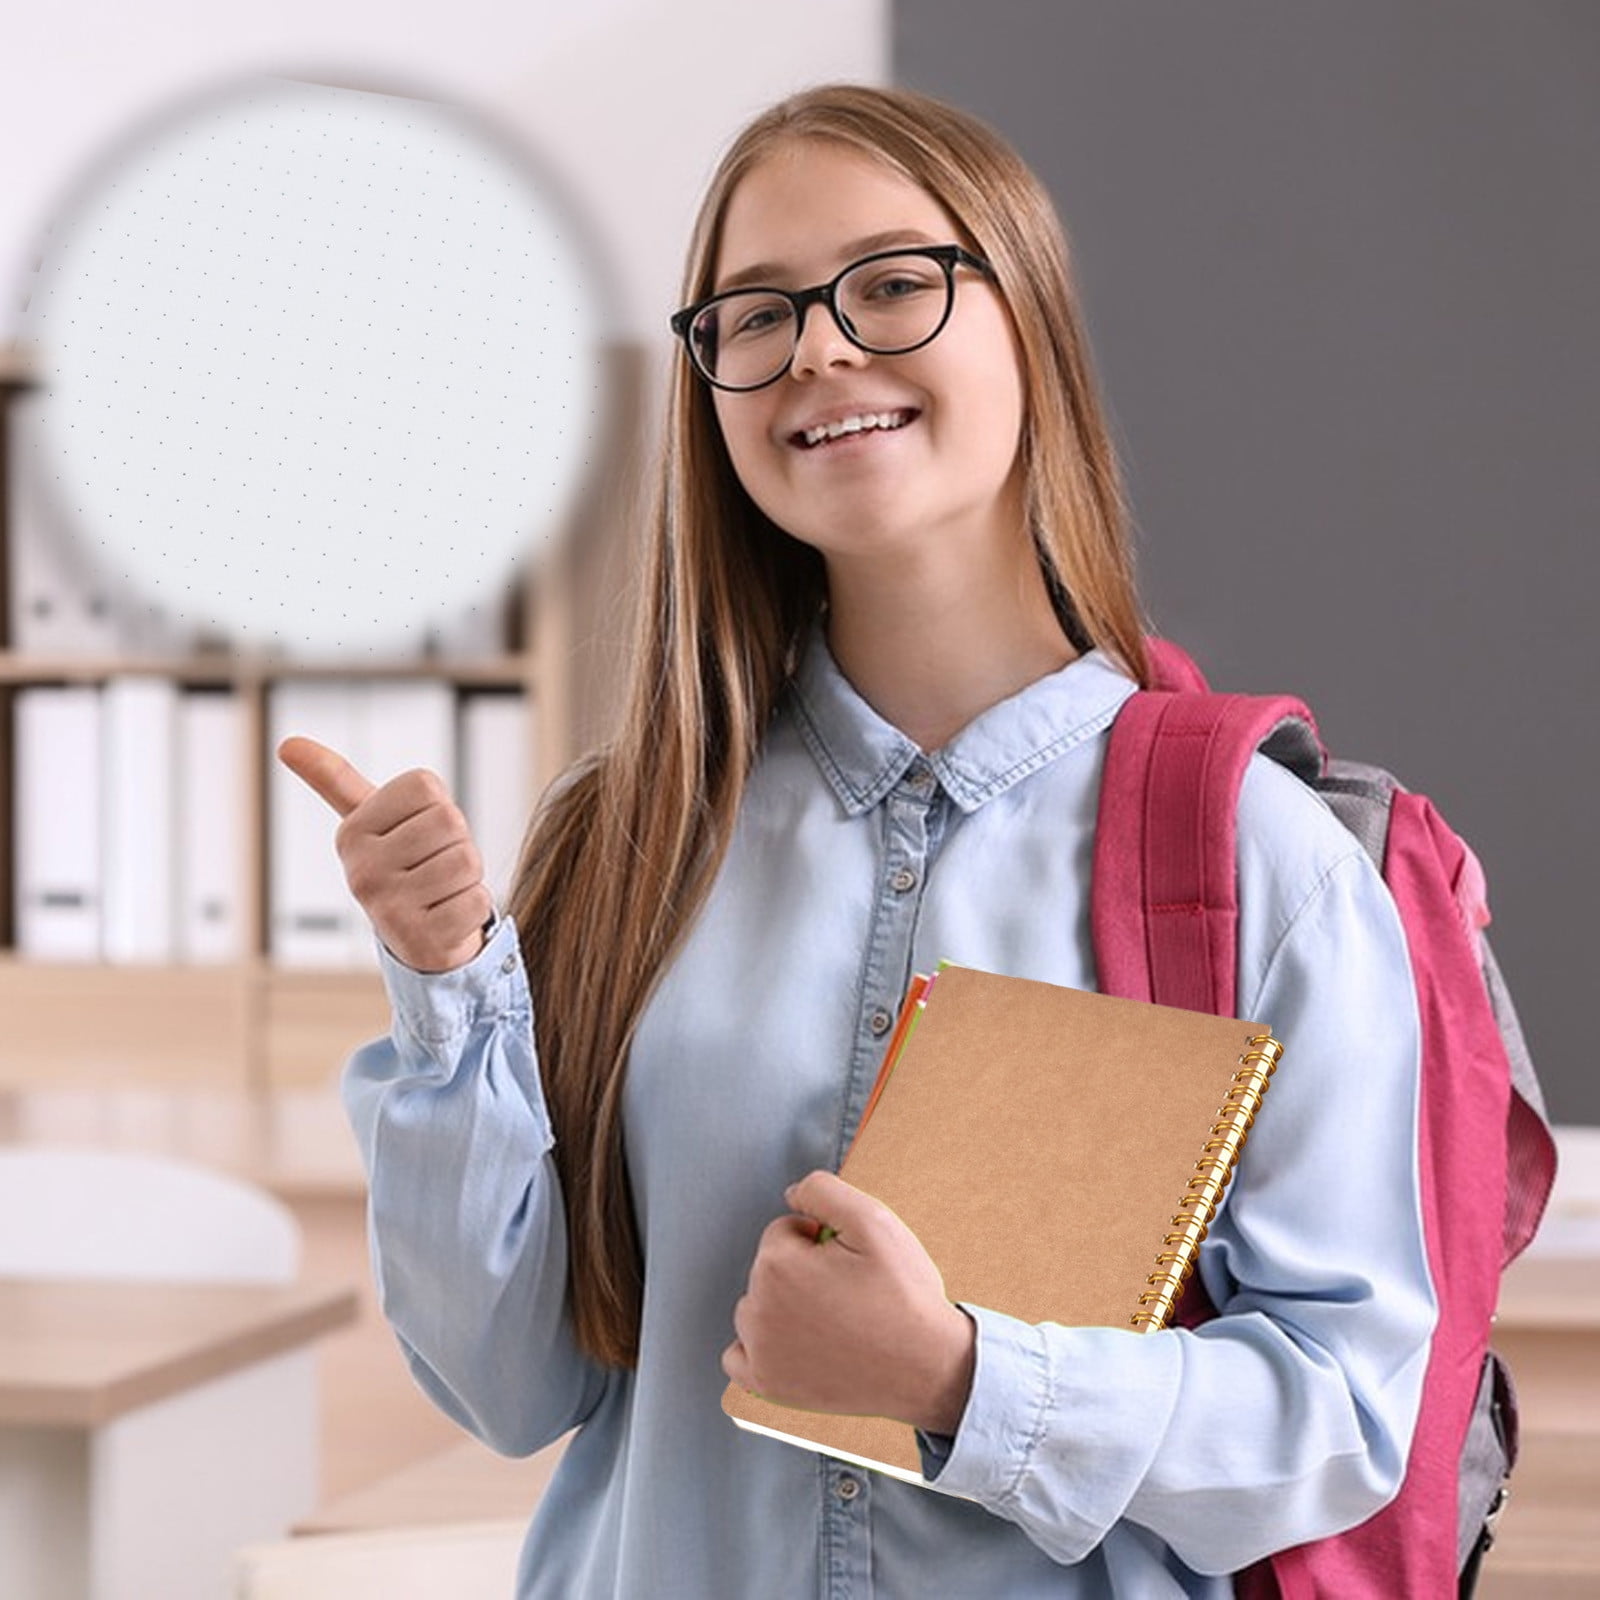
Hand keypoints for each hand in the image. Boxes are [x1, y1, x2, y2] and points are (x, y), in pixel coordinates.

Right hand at [276, 736, 493, 973]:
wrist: (418, 941)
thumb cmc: (403, 867)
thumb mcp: (369, 821)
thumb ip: (335, 780)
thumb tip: (286, 743)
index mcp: (351, 833)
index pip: (425, 786)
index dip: (436, 806)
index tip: (418, 833)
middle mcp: (361, 870)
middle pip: (451, 821)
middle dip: (456, 842)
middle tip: (433, 866)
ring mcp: (388, 908)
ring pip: (468, 861)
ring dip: (468, 877)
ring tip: (440, 892)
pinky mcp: (421, 939)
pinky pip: (478, 900)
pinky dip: (474, 908)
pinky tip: (448, 919)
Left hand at [722, 1170, 975, 1435]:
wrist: (929, 1368)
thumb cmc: (903, 1300)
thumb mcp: (874, 1221)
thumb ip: (823, 1190)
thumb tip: (792, 1193)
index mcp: (777, 1266)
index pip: (784, 1231)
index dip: (820, 1238)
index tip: (848, 1261)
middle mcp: (758, 1311)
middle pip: (768, 1268)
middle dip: (801, 1270)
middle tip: (847, 1290)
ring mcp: (760, 1353)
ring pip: (756, 1307)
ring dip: (782, 1305)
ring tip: (832, 1318)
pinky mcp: (768, 1385)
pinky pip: (739, 1358)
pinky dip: (759, 1348)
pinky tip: (794, 1344)